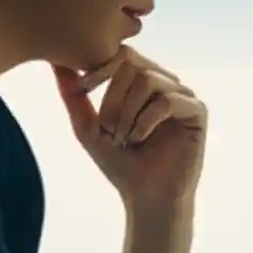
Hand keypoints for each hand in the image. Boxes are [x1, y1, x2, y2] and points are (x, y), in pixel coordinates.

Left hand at [53, 47, 207, 252]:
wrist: (148, 198)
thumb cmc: (121, 165)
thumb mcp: (88, 128)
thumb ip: (74, 96)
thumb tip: (55, 63)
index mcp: (142, 82)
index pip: (121, 54)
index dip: (98, 67)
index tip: (81, 90)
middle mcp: (166, 84)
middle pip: (133, 62)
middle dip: (112, 94)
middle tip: (107, 128)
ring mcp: (183, 96)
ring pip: (149, 79)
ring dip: (127, 109)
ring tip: (122, 137)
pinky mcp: (197, 113)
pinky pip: (168, 100)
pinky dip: (146, 119)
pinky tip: (138, 139)